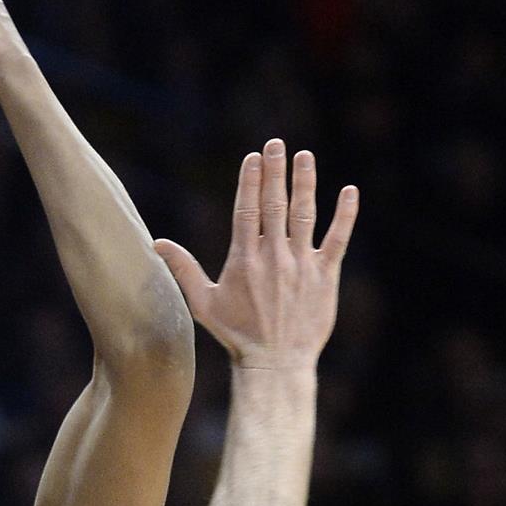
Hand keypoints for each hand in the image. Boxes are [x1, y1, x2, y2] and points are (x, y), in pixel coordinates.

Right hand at [154, 140, 359, 368]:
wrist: (275, 362)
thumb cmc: (236, 334)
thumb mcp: (203, 303)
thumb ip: (183, 269)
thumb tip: (156, 244)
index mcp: (245, 259)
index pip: (247, 210)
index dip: (250, 181)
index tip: (254, 157)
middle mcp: (274, 256)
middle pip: (274, 204)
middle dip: (275, 171)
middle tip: (276, 143)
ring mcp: (302, 264)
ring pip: (305, 214)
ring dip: (305, 183)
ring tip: (304, 157)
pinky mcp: (326, 275)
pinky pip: (338, 239)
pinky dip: (345, 215)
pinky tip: (348, 192)